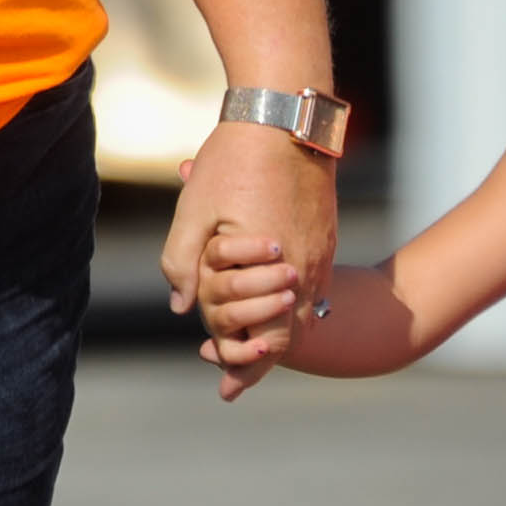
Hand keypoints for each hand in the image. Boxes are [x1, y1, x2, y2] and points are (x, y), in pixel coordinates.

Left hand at [162, 123, 336, 396]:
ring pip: (303, 307)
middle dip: (259, 356)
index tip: (227, 392)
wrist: (287, 112)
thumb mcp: (196, 209)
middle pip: (288, 332)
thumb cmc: (235, 158)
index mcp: (275, 268)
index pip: (267, 340)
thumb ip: (182, 261)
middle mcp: (307, 267)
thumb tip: (180, 306)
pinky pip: (311, 281)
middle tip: (234, 379)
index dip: (245, 370)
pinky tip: (272, 298)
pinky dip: (290, 297)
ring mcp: (321, 250)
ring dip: (275, 326)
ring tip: (252, 344)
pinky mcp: (325, 232)